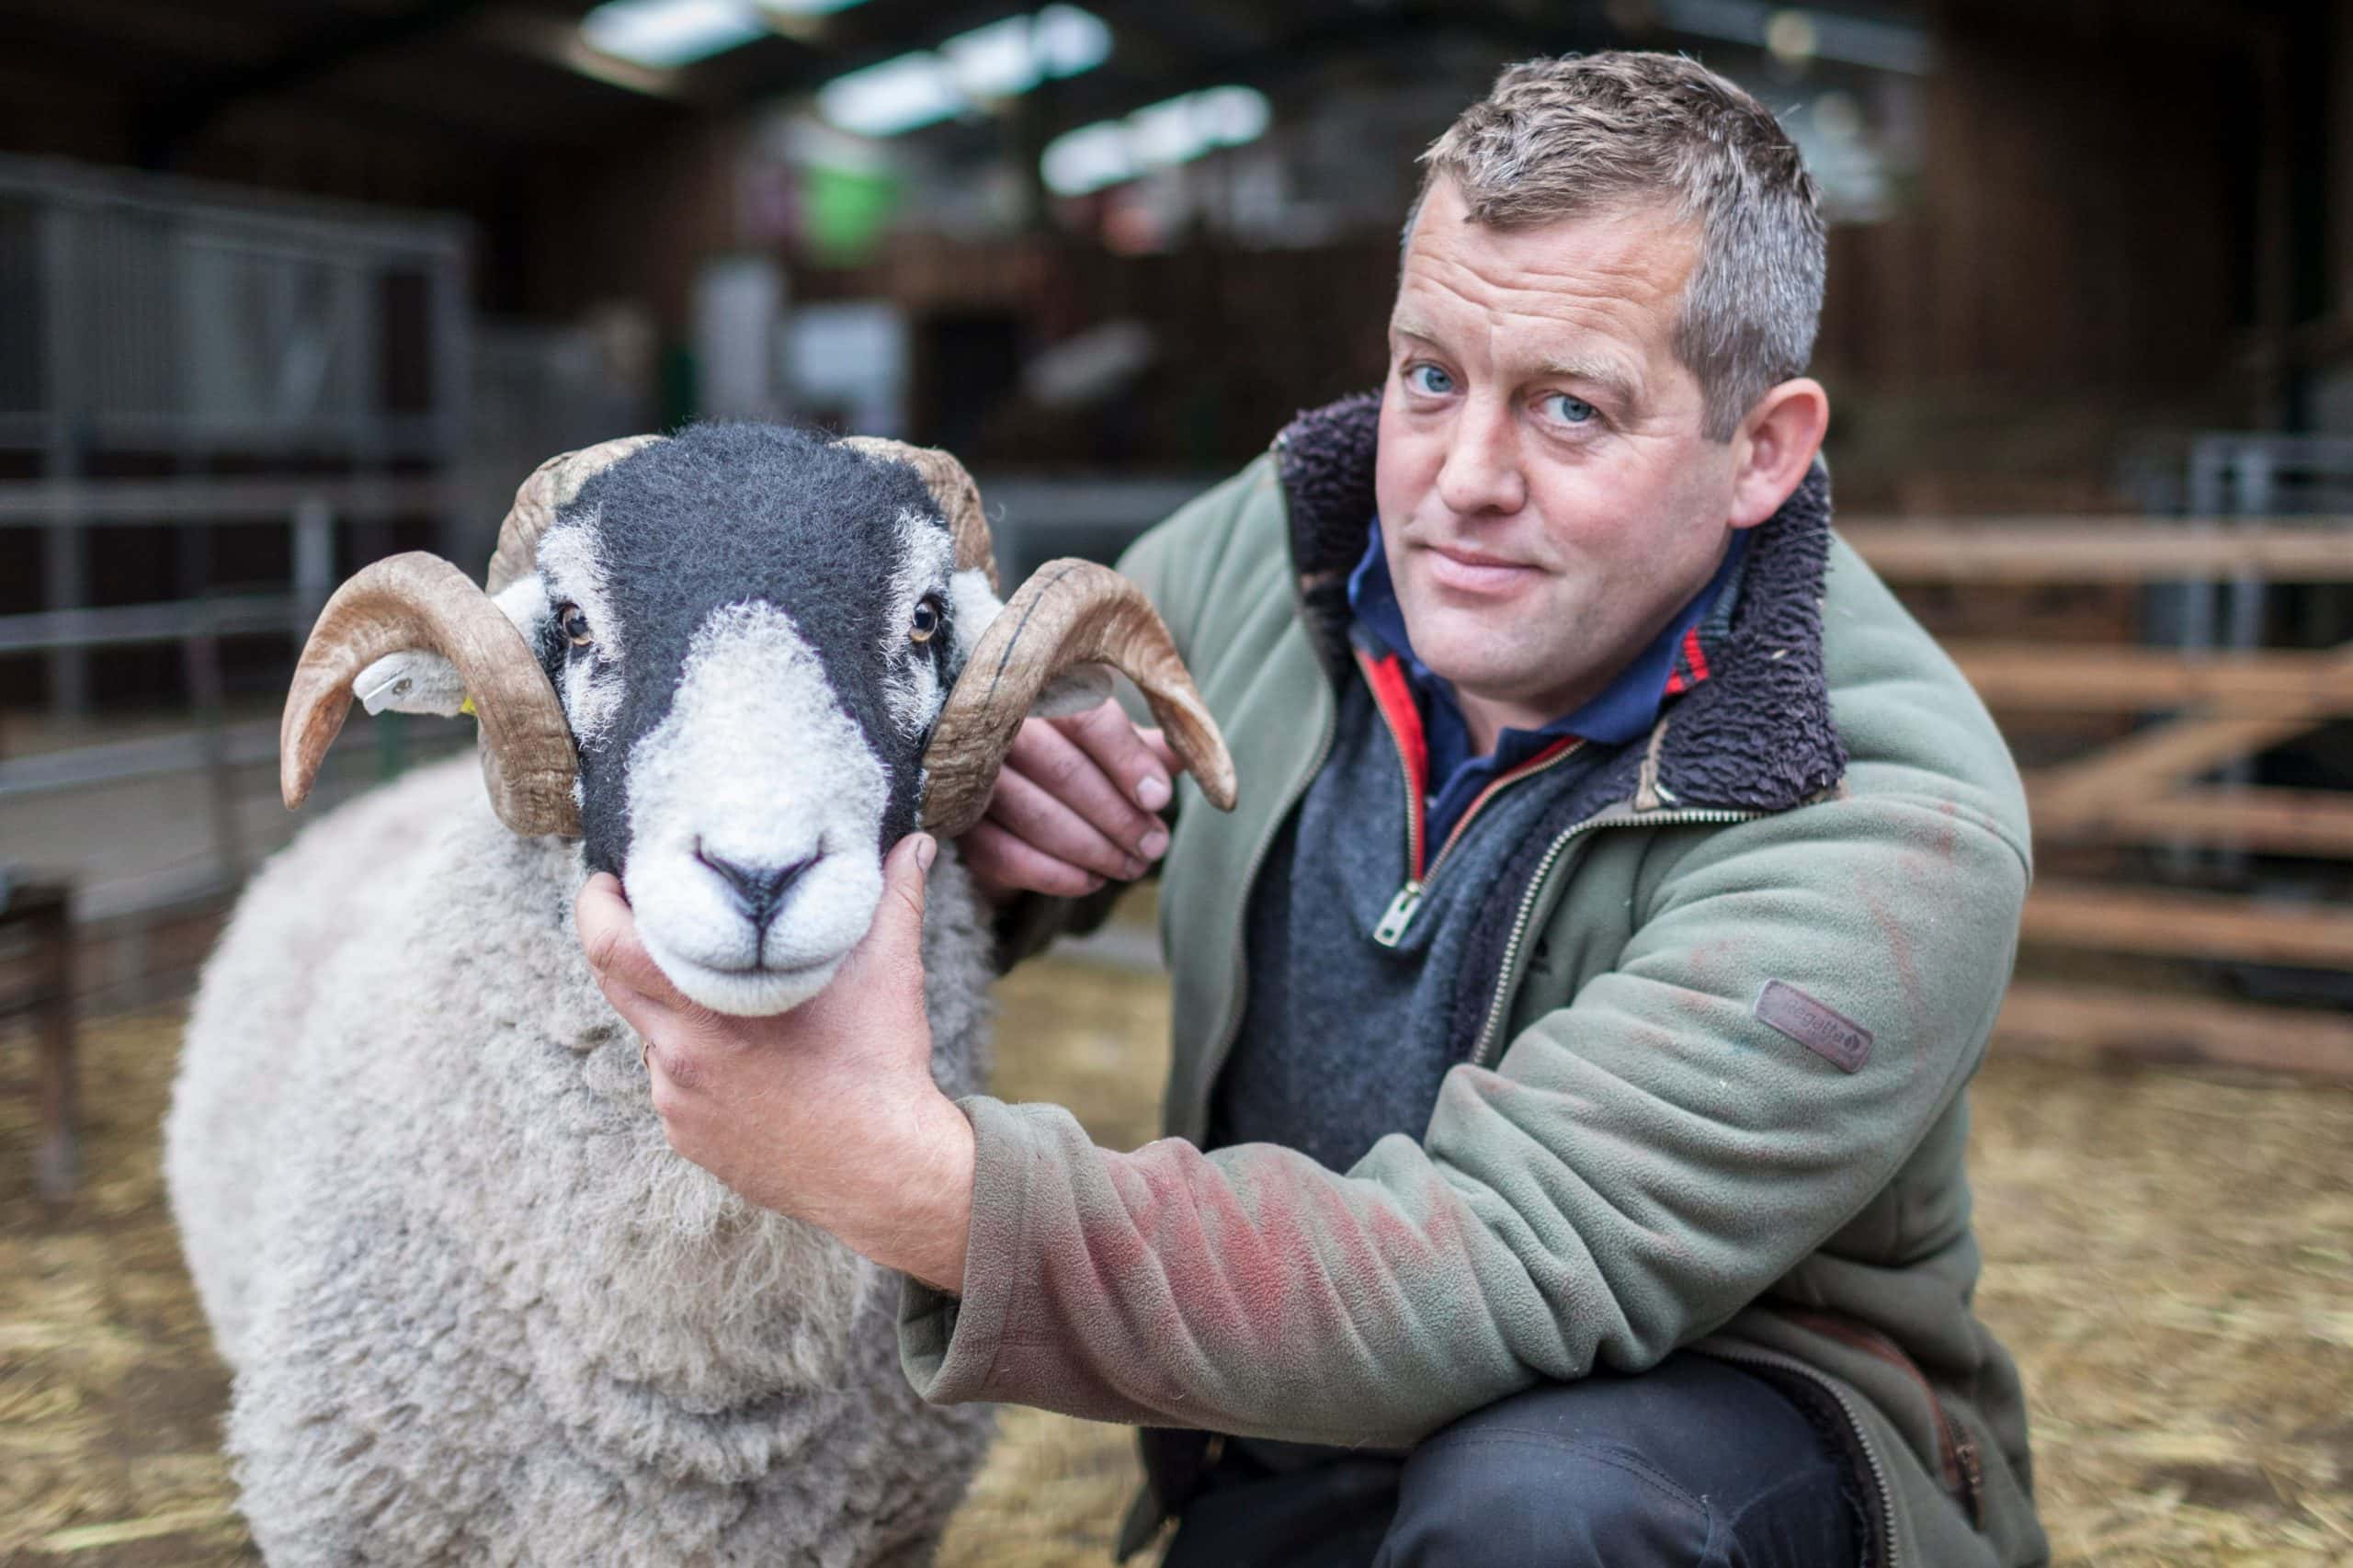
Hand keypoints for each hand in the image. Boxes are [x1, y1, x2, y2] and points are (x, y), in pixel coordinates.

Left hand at [575, 833, 974, 1292]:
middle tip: (643, 918)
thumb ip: (893, 896)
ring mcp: (680, 1103)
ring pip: (651, 1036)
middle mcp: (681, 1054)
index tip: (609, 883)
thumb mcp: (889, 969)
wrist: (885, 1170)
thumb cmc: (880, 1063)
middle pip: (614, 985)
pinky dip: (695, 1064)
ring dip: (669, 1009)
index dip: (597, 906)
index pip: (610, 945)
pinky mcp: (690, 1139)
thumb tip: (915, 842)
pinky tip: (746, 1062)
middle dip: (621, 945)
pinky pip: (674, 1087)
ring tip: (719, 995)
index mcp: (712, 1004)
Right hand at [958, 698, 1184, 901]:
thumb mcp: (1104, 736)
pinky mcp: (955, 819)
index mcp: (1040, 686)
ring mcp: (969, 772)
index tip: (1160, 798)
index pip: (1088, 719)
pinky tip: (1089, 881)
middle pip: (1064, 771)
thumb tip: (1195, 761)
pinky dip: (1053, 875)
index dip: (1128, 760)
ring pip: (1035, 815)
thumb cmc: (1065, 746)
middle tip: (1154, 846)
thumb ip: (1145, 745)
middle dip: (1118, 818)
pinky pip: (1003, 854)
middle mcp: (996, 723)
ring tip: (1131, 867)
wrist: (994, 771)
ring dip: (1093, 850)